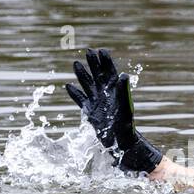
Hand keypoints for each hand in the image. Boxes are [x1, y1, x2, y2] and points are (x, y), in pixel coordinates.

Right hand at [64, 48, 162, 174]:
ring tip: (75, 63)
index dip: (105, 61)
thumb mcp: (125, 106)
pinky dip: (74, 93)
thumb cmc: (125, 125)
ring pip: (87, 85)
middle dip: (93, 63)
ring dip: (82, 75)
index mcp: (115, 90)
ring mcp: (97, 102)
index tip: (100, 50)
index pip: (110, 72)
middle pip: (98, 75)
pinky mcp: (90, 112)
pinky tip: (68, 86)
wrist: (120, 143)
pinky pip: (80, 100)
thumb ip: (123, 90)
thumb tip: (123, 75)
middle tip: (88, 51)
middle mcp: (106, 94)